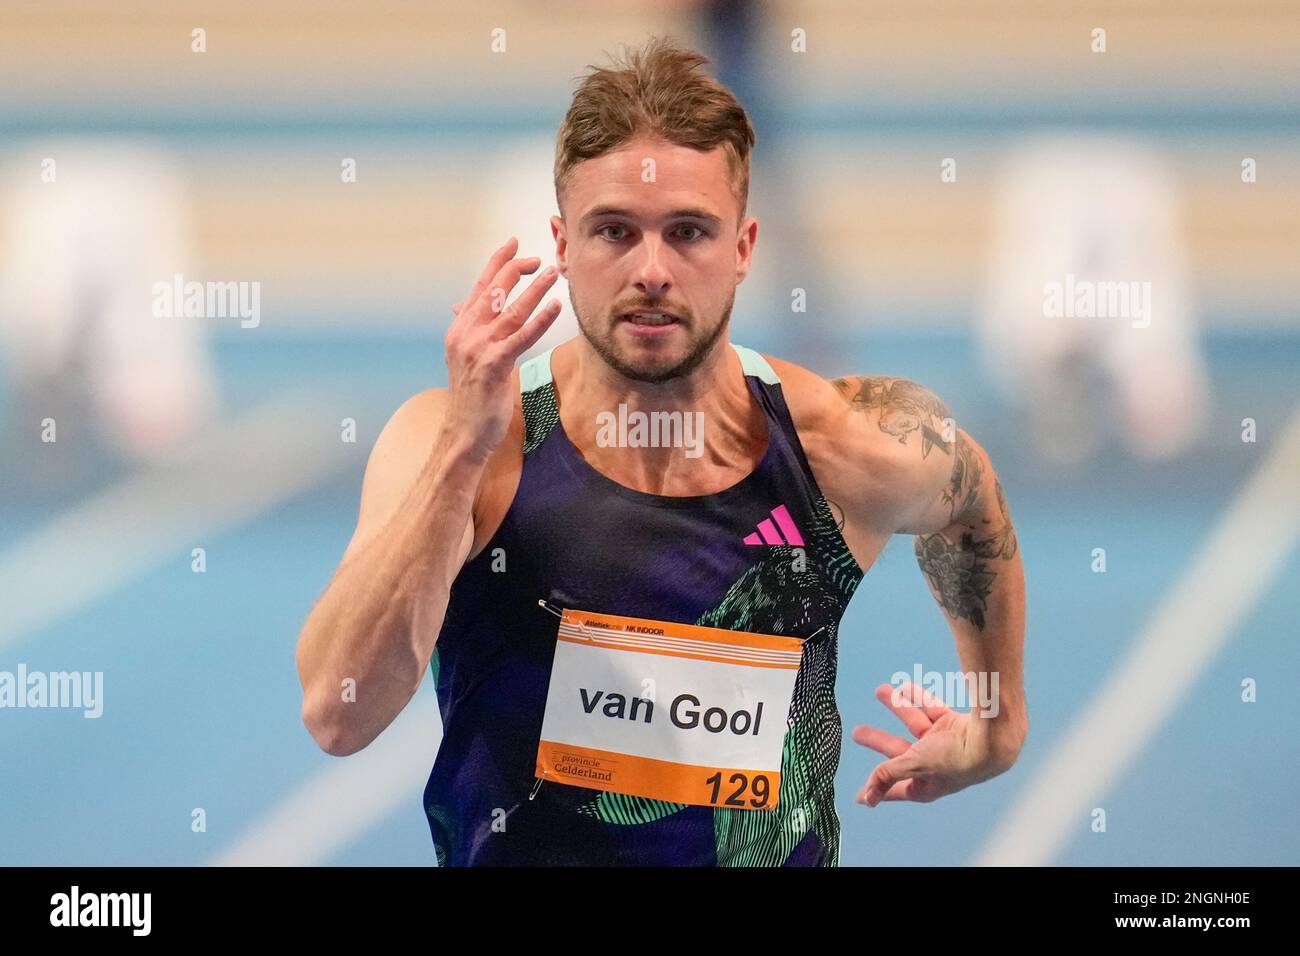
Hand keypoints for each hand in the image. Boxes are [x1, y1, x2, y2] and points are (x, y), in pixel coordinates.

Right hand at [443, 237, 560, 463]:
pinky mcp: (494, 365)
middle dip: (517, 268)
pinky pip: (521, 337)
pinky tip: (554, 307)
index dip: (497, 262)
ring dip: (534, 289)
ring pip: (510, 310)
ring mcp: (478, 348)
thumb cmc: (471, 396)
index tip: (513, 243)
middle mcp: (466, 333)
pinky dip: (539, 320)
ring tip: (552, 272)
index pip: (480, 286)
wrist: (465, 431)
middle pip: (494, 290)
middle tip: (539, 257)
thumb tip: (461, 304)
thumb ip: (468, 328)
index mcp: (460, 328)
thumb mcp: (465, 356)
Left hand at [851, 681, 1011, 806]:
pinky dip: (919, 698)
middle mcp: (935, 765)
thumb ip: (888, 774)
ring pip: (914, 723)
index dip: (879, 791)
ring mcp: (945, 743)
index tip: (860, 796)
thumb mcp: (915, 765)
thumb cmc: (956, 758)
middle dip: (878, 741)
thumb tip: (865, 797)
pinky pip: (932, 709)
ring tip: (879, 690)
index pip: (897, 788)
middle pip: (899, 752)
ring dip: (898, 706)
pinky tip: (904, 686)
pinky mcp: (955, 724)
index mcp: (928, 784)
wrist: (995, 737)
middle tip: (857, 732)